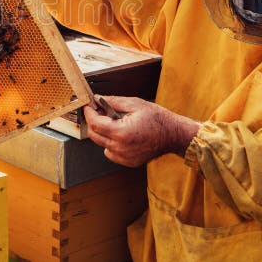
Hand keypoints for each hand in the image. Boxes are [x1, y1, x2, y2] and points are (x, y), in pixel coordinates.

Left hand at [84, 96, 201, 166]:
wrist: (173, 134)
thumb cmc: (157, 118)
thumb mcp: (134, 104)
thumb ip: (113, 102)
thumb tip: (97, 99)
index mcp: (121, 132)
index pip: (94, 124)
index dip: (89, 113)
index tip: (88, 106)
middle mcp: (120, 148)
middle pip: (94, 135)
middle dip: (94, 122)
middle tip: (100, 112)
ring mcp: (124, 157)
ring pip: (101, 144)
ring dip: (103, 133)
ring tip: (115, 123)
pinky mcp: (128, 162)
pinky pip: (110, 152)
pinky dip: (111, 143)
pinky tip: (121, 134)